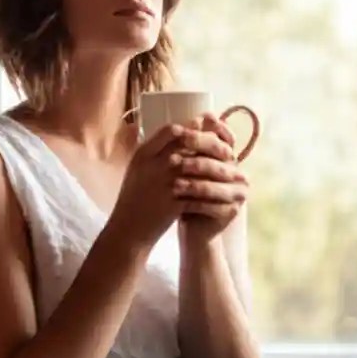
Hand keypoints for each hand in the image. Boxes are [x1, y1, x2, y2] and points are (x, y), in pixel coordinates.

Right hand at [105, 123, 221, 247]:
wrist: (128, 229)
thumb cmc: (135, 197)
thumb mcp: (138, 168)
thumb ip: (156, 149)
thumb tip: (180, 130)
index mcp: (144, 154)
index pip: (172, 130)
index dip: (193, 128)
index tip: (208, 132)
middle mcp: (153, 165)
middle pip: (189, 145)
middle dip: (212, 144)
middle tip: (226, 151)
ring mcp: (163, 184)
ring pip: (198, 166)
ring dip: (217, 167)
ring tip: (228, 170)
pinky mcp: (172, 204)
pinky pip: (199, 193)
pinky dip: (212, 192)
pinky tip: (223, 192)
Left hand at [176, 113, 248, 243]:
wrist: (193, 226)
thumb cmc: (186, 192)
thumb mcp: (185, 166)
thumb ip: (189, 145)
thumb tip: (191, 119)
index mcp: (229, 158)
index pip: (222, 140)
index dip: (203, 136)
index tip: (181, 134)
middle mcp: (238, 173)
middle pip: (218, 162)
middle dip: (195, 159)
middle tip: (173, 158)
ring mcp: (238, 193)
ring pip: (214, 185)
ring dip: (193, 184)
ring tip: (174, 183)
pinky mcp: (232, 211)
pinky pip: (213, 205)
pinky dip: (195, 203)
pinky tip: (179, 202)